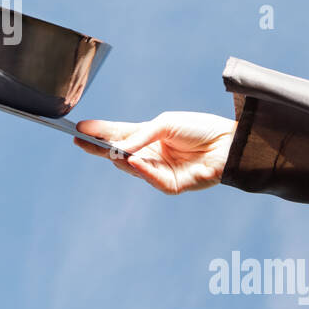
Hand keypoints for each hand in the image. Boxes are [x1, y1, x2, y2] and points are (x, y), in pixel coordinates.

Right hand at [74, 112, 235, 194]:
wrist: (229, 143)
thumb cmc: (200, 128)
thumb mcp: (166, 123)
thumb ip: (142, 133)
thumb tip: (120, 146)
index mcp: (148, 136)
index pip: (118, 134)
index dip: (99, 132)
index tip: (79, 128)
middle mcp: (150, 154)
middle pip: (118, 152)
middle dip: (98, 147)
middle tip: (79, 141)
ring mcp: (158, 170)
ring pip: (131, 167)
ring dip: (118, 157)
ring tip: (106, 149)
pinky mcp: (171, 184)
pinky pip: (151, 178)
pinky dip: (141, 169)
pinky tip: (130, 159)